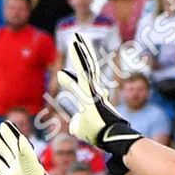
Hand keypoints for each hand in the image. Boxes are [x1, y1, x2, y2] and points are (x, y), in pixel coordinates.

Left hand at [55, 33, 140, 174]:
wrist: (110, 137)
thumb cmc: (97, 135)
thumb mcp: (81, 130)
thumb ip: (76, 124)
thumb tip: (73, 124)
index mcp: (90, 97)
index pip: (80, 82)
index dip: (71, 77)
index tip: (64, 71)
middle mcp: (94, 90)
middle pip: (87, 68)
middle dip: (82, 54)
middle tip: (77, 39)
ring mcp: (94, 89)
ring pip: (87, 67)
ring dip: (81, 52)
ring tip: (77, 37)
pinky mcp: (92, 90)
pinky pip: (84, 72)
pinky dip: (79, 59)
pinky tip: (78, 46)